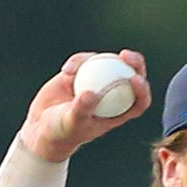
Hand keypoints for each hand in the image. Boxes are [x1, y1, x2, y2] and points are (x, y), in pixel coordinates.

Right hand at [18, 50, 151, 163]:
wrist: (43, 125)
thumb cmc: (63, 131)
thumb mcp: (72, 122)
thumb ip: (82, 109)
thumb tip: (92, 93)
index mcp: (118, 113)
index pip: (138, 102)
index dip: (143, 91)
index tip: (136, 80)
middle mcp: (112, 95)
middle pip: (131, 77)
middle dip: (135, 63)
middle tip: (126, 55)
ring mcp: (98, 82)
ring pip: (108, 64)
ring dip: (103, 57)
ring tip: (88, 61)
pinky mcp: (82, 72)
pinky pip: (85, 61)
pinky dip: (77, 62)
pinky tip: (67, 71)